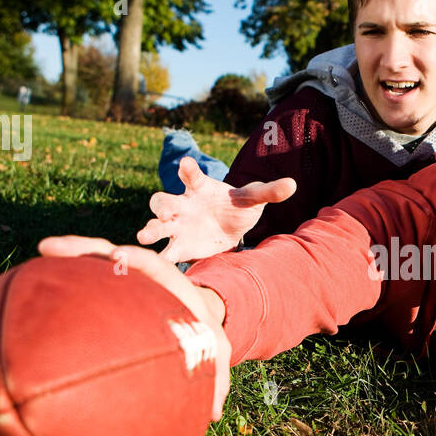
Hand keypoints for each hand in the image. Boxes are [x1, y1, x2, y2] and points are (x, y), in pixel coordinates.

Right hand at [37, 235, 230, 421]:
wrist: (192, 317)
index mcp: (168, 283)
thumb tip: (215, 413)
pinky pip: (82, 276)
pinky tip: (38, 276)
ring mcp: (119, 277)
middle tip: (53, 247)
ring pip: (90, 259)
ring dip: (67, 253)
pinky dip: (63, 273)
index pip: (149, 265)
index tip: (116, 258)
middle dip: (84, 247)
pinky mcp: (104, 286)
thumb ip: (216, 377)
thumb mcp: (213, 350)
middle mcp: (140, 273)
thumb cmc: (201, 334)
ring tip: (42, 249)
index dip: (133, 260)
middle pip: (110, 254)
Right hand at [136, 157, 296, 262]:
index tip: (185, 164)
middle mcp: (182, 206)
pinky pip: (165, 254)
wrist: (232, 230)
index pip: (190, 176)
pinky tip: (157, 270)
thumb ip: (269, 192)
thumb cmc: (237, 208)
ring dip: (149, 231)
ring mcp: (177, 227)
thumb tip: (292, 185)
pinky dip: (159, 262)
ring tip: (143, 239)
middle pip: (162, 201)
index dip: (187, 169)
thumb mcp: (254, 199)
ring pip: (155, 226)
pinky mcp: (179, 248)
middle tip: (165, 213)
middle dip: (161, 205)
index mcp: (199, 189)